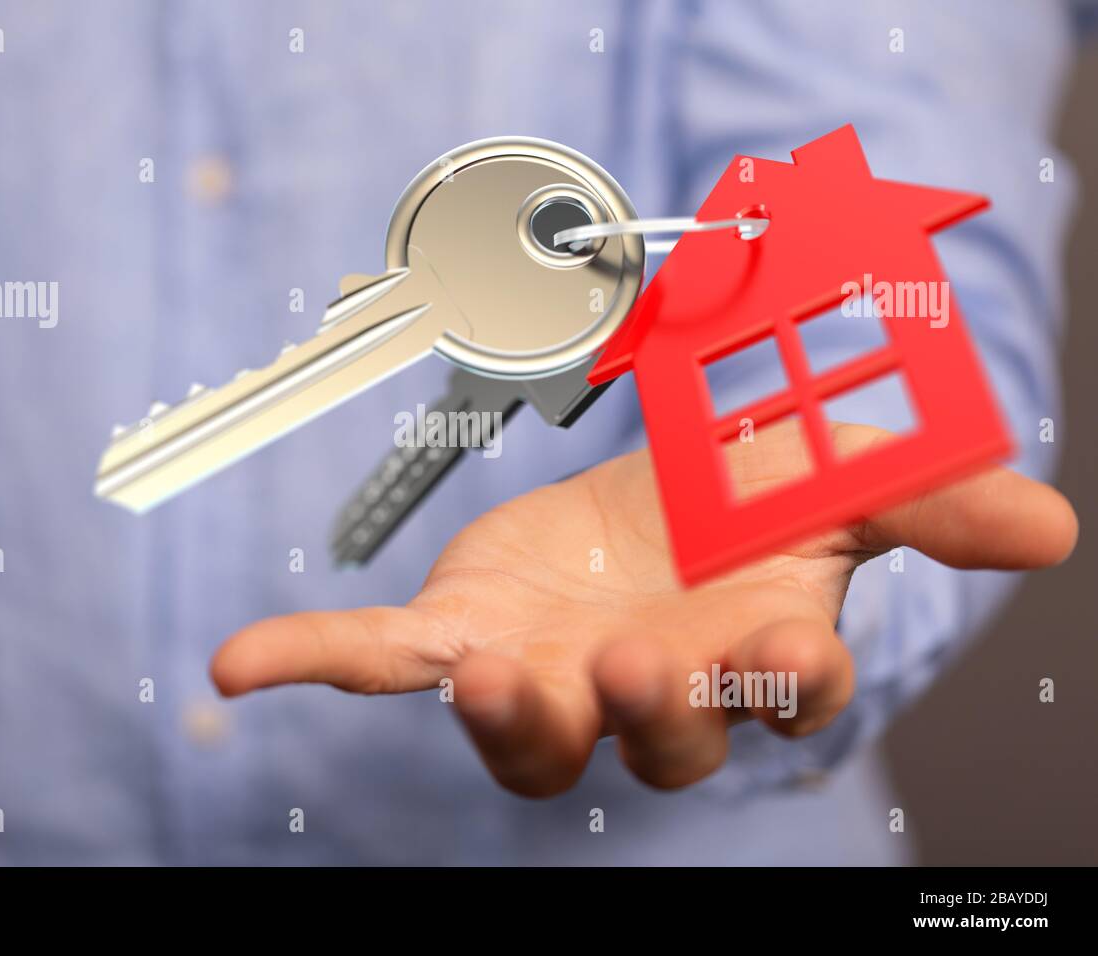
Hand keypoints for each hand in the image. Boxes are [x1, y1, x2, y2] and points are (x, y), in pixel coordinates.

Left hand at [210, 422, 1076, 796]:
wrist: (664, 488)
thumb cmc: (751, 499)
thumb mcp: (841, 472)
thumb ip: (929, 497)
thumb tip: (1046, 527)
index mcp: (748, 655)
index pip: (779, 693)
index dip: (785, 680)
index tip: (788, 647)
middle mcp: (650, 688)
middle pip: (655, 737)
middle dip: (653, 710)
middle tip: (643, 665)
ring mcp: (551, 673)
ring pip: (532, 734)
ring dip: (516, 718)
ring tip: (500, 681)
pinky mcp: (466, 640)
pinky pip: (384, 666)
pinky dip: (313, 660)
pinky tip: (238, 664)